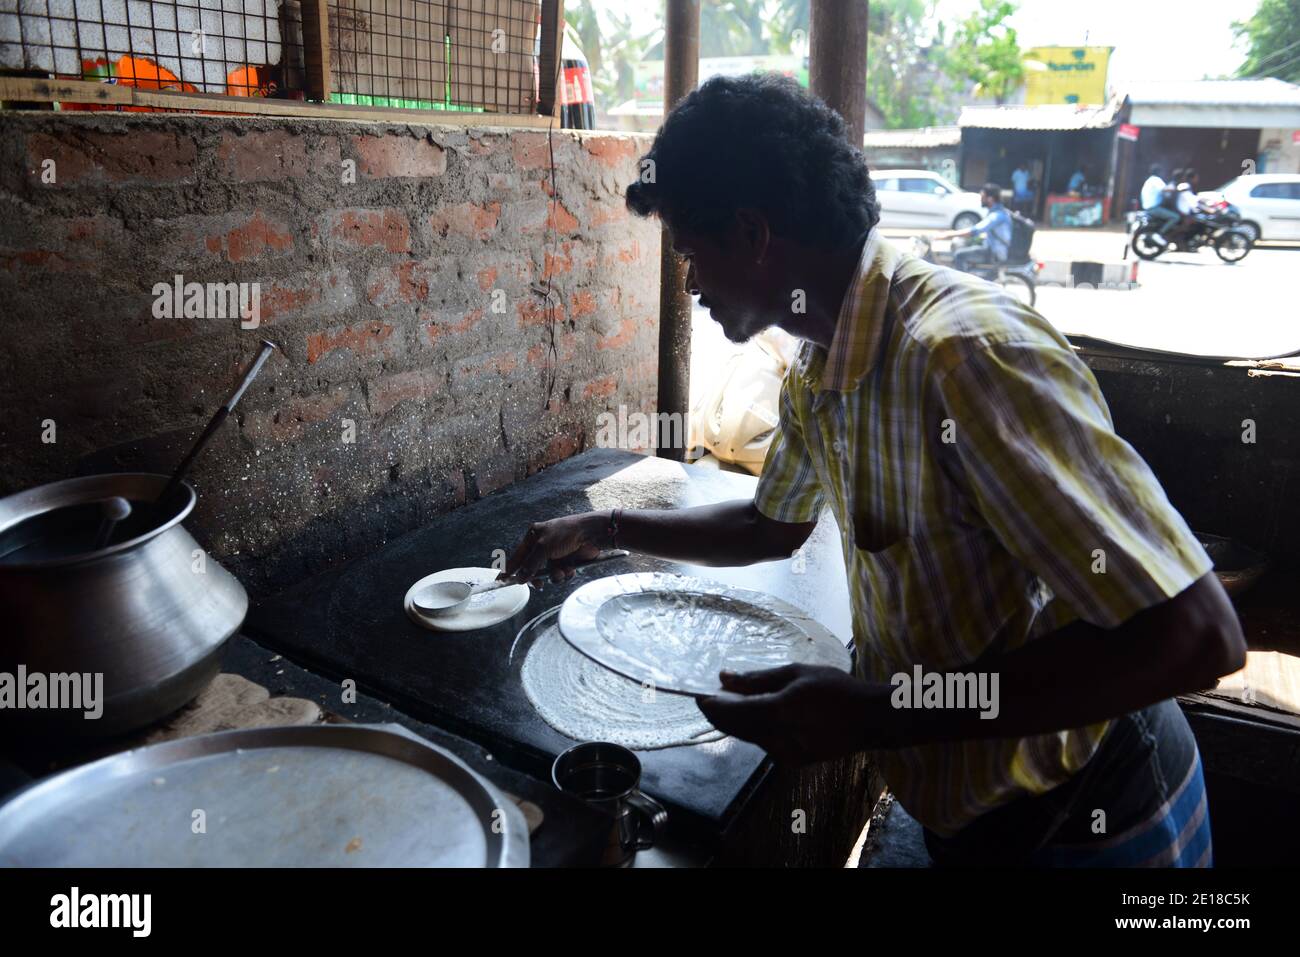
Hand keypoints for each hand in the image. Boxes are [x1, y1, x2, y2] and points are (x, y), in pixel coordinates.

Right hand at [503, 512, 606, 584]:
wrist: (591, 534)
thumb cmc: (566, 533)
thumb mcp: (544, 547)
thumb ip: (531, 564)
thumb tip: (520, 579)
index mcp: (533, 537)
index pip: (517, 556)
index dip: (509, 569)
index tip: (500, 581)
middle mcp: (543, 546)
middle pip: (532, 569)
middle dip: (537, 577)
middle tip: (539, 585)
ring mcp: (555, 555)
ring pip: (548, 575)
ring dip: (555, 576)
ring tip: (562, 571)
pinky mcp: (567, 562)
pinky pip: (561, 575)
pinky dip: (565, 574)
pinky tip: (571, 569)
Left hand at [697, 664, 899, 764]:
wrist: (870, 721)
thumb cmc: (837, 689)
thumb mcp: (797, 673)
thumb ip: (758, 678)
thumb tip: (725, 678)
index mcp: (778, 714)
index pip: (730, 713)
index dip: (709, 703)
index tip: (698, 691)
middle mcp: (777, 740)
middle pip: (734, 728)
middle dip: (719, 712)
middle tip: (712, 693)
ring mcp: (784, 754)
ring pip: (747, 736)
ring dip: (735, 720)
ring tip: (734, 699)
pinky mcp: (792, 761)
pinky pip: (763, 742)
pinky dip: (753, 728)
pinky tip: (758, 712)